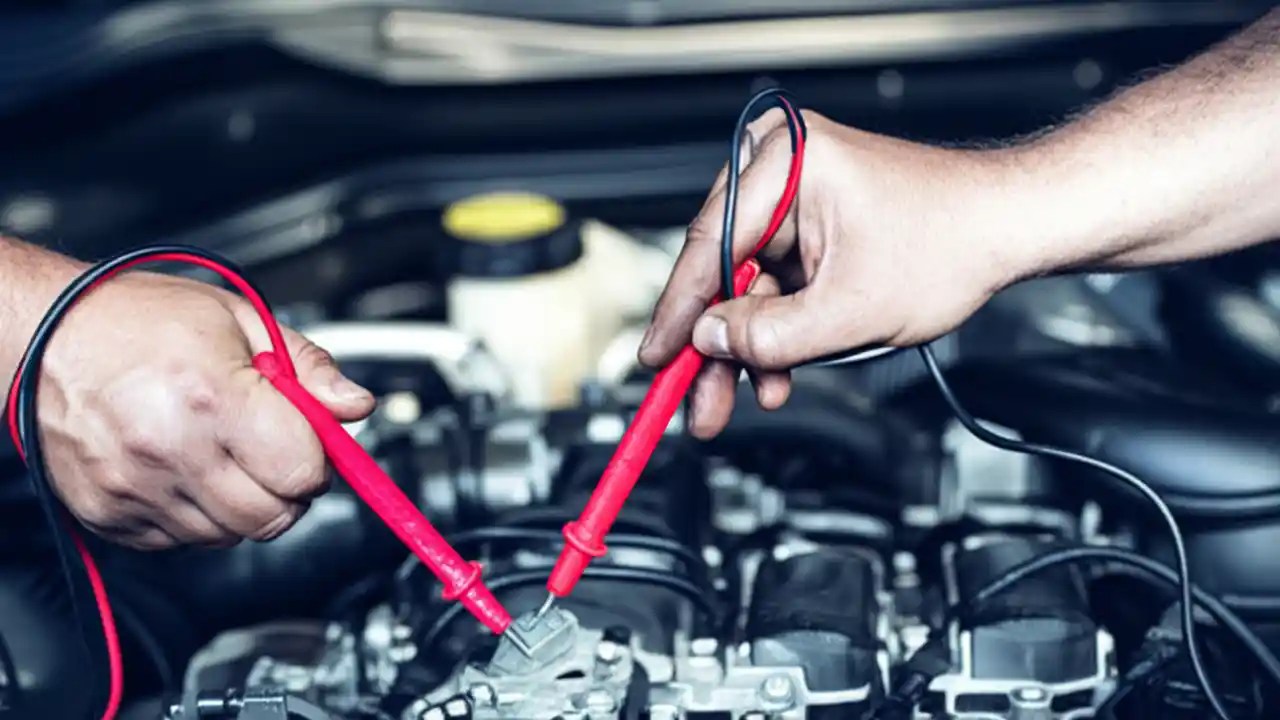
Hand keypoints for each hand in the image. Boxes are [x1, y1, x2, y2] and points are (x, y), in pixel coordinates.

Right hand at [36, 271, 374, 549]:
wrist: (45, 335)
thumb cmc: (137, 321)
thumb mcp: (239, 320)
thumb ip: (309, 368)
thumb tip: (354, 406)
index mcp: (213, 399)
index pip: (303, 472)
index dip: (318, 458)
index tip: (308, 439)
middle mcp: (171, 451)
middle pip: (272, 517)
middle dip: (288, 489)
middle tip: (271, 450)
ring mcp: (136, 490)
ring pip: (230, 536)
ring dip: (242, 504)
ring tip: (222, 451)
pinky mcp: (108, 516)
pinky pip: (181, 541)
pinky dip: (196, 514)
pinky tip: (185, 468)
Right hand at [638, 109, 1027, 437]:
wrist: (1008, 229)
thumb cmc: (952, 241)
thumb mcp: (852, 310)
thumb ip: (770, 334)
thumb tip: (708, 341)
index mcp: (787, 160)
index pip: (709, 246)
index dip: (678, 314)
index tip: (656, 359)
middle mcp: (782, 166)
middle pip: (722, 269)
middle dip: (716, 343)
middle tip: (696, 399)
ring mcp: (794, 195)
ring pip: (746, 285)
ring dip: (747, 346)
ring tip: (741, 398)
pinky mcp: (809, 223)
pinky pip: (773, 283)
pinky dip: (774, 329)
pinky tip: (774, 370)